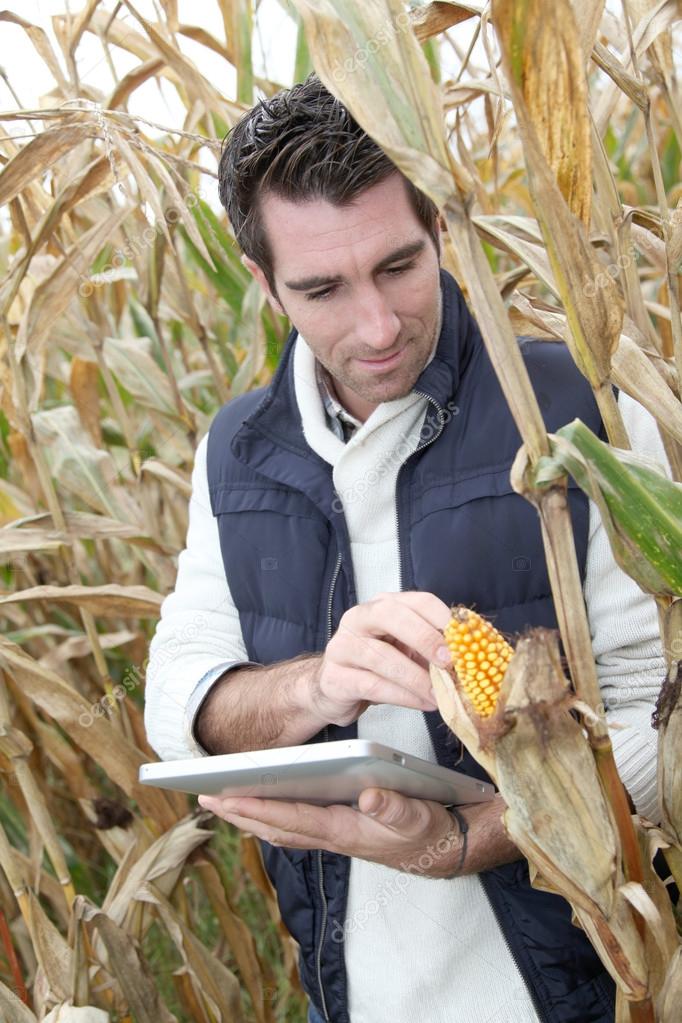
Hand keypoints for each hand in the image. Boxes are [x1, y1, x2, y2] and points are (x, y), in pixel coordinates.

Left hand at [198, 787, 462, 876]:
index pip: (291, 819)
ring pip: (282, 827)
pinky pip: (296, 823)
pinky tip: (261, 803)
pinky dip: (272, 814)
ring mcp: (333, 835)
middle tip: (205, 797)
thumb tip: (371, 797)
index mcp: (345, 832)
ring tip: (222, 799)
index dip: (257, 809)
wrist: (444, 848)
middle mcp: (332, 836)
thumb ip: (396, 809)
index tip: (225, 798)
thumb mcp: (419, 817)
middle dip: (240, 813)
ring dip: (250, 815)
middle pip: (276, 827)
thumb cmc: (430, 830)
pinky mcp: (339, 829)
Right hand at [308, 591, 452, 726]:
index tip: (463, 638)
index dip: (441, 617)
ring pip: (381, 656)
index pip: (416, 600)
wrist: (337, 689)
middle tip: (449, 662)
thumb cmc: (378, 666)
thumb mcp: (408, 650)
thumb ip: (434, 649)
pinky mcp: (335, 677)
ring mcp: (343, 646)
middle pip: (391, 615)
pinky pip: (372, 684)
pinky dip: (402, 696)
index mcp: (384, 605)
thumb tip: (474, 657)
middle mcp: (359, 618)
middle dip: (424, 637)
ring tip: (439, 694)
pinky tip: (421, 703)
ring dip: (416, 677)